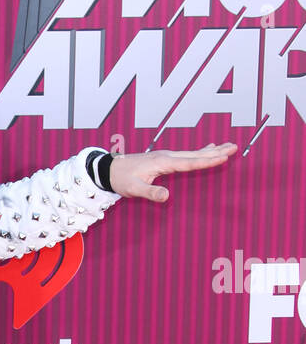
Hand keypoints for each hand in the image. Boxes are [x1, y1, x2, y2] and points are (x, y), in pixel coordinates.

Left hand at [108, 142, 238, 201]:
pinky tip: (207, 148)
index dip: (207, 161)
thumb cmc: (121, 179)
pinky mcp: (163, 158)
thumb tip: (167, 196)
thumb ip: (150, 193)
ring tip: (228, 146)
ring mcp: (166, 155)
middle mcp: (167, 156)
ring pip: (193, 152)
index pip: (190, 162)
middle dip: (215, 151)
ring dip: (211, 150)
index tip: (223, 158)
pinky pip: (186, 154)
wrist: (109, 169)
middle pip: (196, 154)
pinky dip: (200, 151)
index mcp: (163, 162)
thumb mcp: (133, 189)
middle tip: (234, 147)